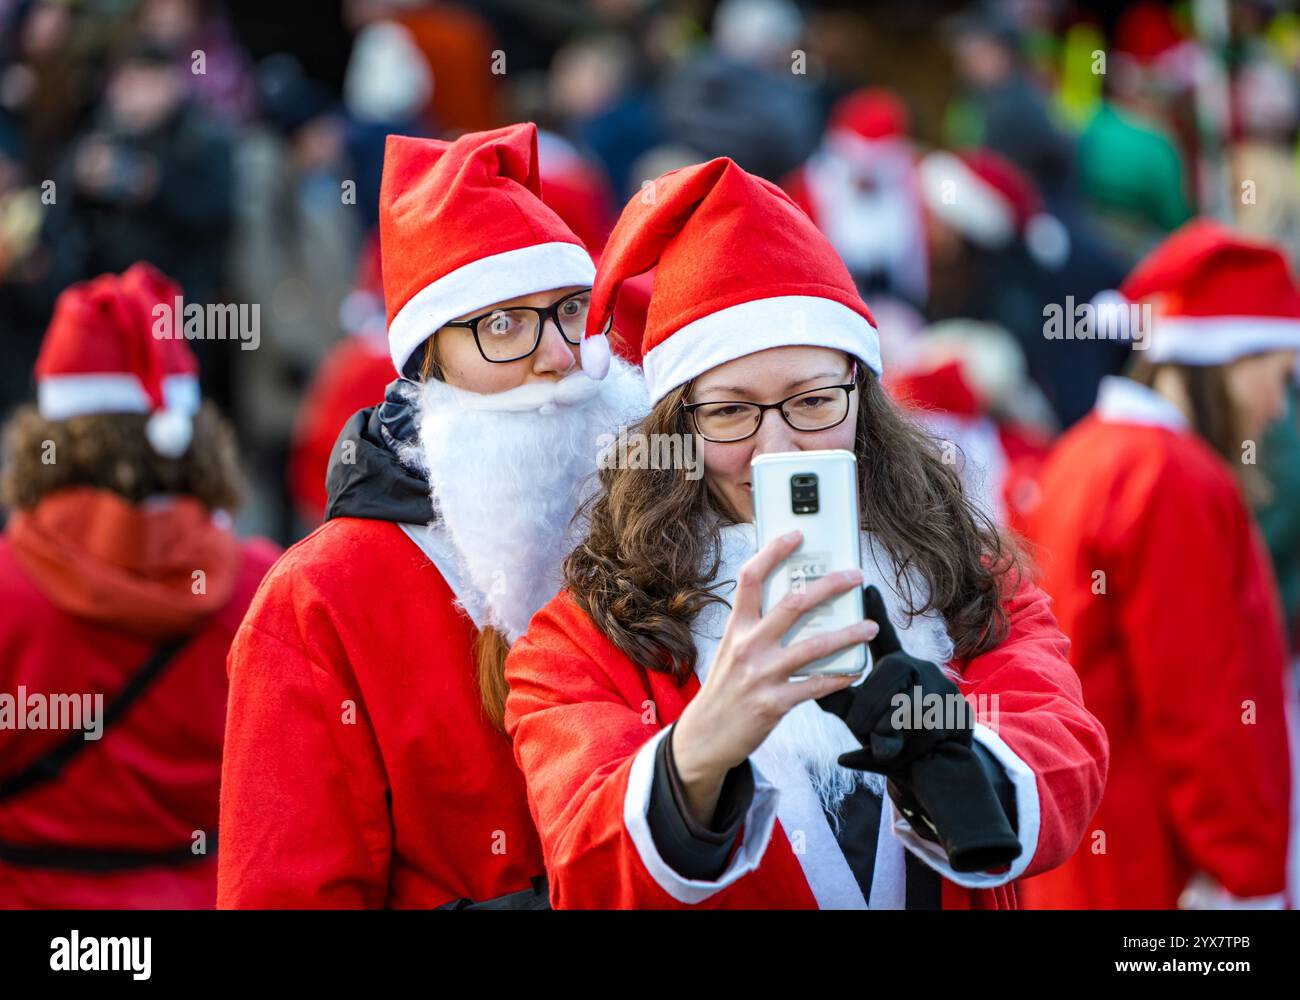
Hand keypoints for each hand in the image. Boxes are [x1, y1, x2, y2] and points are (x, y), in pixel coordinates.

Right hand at [672, 529, 877, 825]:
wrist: (704, 736)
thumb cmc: (724, 688)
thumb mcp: (730, 650)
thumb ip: (756, 628)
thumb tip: (795, 604)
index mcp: (735, 628)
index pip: (751, 579)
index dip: (773, 552)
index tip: (796, 535)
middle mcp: (747, 646)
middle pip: (792, 604)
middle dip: (829, 586)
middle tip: (854, 576)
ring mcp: (761, 675)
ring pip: (813, 646)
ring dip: (847, 634)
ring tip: (869, 627)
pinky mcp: (774, 703)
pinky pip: (815, 686)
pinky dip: (839, 677)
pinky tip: (856, 670)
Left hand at [819, 586, 1020, 872]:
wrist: (934, 770)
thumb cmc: (890, 738)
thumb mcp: (861, 718)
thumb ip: (840, 702)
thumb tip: (812, 686)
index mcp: (896, 666)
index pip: (885, 635)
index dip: (875, 611)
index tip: (866, 585)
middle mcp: (921, 668)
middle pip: (890, 672)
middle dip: (870, 704)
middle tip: (858, 727)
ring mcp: (942, 687)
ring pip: (905, 706)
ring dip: (887, 733)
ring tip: (886, 744)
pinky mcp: (957, 711)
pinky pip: (923, 729)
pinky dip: (905, 749)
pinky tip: (905, 753)